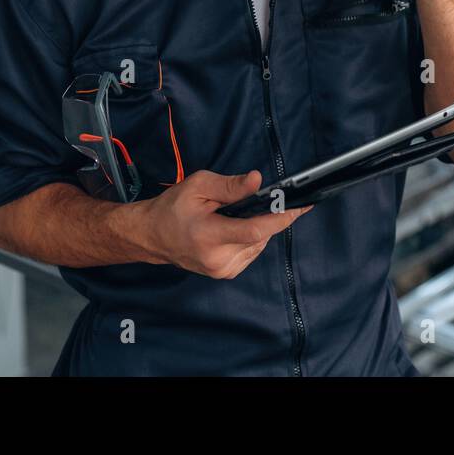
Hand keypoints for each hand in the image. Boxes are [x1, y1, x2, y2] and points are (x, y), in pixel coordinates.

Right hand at [139, 170, 310, 278]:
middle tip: (269, 199)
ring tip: (240, 213)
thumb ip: (230, 186)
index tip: (300, 205)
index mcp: (208, 235)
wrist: (153, 235)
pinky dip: (251, 237)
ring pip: (258, 245)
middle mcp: (217, 259)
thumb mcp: (198, 186)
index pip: (255, 230)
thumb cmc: (173, 207)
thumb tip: (258, 181)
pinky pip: (251, 252)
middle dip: (270, 216)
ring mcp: (222, 270)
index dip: (281, 217)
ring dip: (259, 227)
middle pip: (260, 236)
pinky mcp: (225, 273)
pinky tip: (237, 227)